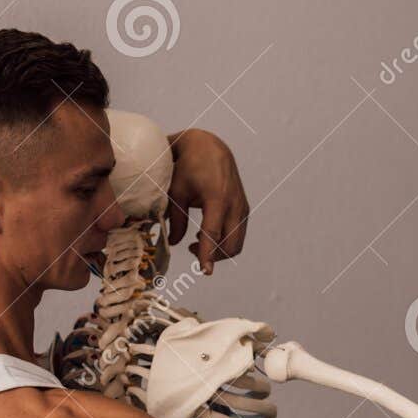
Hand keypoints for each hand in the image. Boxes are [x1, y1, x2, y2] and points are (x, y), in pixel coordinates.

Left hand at [166, 128, 248, 274]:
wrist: (209, 146)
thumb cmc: (189, 166)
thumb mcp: (176, 191)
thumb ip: (175, 219)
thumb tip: (173, 243)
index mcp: (217, 197)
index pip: (213, 233)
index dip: (208, 253)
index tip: (205, 271)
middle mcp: (234, 203)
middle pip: (230, 244)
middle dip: (214, 256)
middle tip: (192, 250)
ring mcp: (242, 206)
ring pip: (236, 242)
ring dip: (219, 250)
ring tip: (197, 242)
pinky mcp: (244, 208)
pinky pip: (238, 233)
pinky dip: (224, 241)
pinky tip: (207, 234)